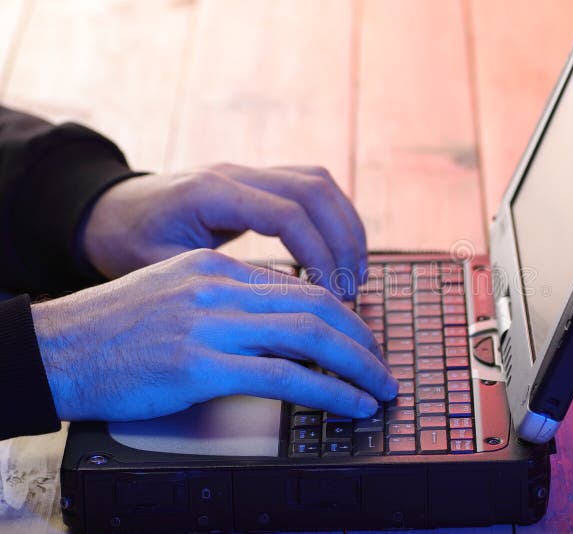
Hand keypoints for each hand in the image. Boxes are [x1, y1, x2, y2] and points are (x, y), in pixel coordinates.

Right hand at [31, 249, 396, 421]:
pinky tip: (349, 403)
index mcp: (215, 267)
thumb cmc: (114, 328)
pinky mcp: (201, 366)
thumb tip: (277, 323)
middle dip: (360, 337)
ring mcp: (210, 325)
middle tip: (381, 362)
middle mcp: (219, 287)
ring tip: (379, 387)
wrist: (57, 349)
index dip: (339, 313)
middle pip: (315, 304)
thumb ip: (226, 299)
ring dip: (356, 364)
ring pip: (309, 335)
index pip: (297, 285)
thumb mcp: (174, 292)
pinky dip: (328, 390)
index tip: (358, 337)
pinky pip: (283, 376)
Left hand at [83, 164, 366, 298]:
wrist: (111, 213)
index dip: (319, 254)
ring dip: (346, 227)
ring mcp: (249, 173)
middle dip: (342, 241)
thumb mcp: (168, 270)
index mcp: (211, 192)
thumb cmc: (129, 244)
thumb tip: (288, 303)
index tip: (331, 294)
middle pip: (314, 190)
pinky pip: (312, 187)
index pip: (287, 213)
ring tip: (356, 272)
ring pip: (320, 183)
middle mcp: (236, 173)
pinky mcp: (258, 181)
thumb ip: (227, 282)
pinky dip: (334, 218)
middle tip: (353, 287)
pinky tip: (340, 251)